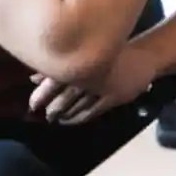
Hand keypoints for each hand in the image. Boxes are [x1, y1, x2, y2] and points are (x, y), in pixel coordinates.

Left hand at [28, 46, 158, 124]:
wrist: (144, 56)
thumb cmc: (110, 54)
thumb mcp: (86, 55)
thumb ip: (60, 67)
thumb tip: (32, 78)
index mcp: (81, 61)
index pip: (55, 81)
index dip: (41, 95)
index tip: (33, 105)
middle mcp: (90, 75)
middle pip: (64, 96)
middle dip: (52, 108)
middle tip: (44, 114)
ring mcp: (102, 88)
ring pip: (77, 106)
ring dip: (64, 114)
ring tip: (55, 119)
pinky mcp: (113, 98)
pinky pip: (91, 112)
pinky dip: (78, 118)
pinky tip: (69, 121)